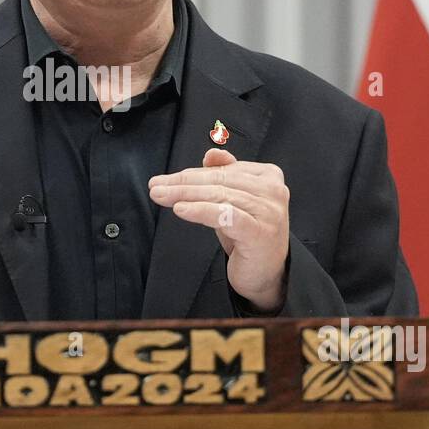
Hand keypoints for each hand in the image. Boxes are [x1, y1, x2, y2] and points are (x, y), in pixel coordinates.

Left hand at [149, 148, 289, 311]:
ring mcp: (268, 212)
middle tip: (156, 186)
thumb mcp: (235, 201)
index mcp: (268, 176)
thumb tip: (211, 154)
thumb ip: (226, 176)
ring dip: (185, 195)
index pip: (222, 170)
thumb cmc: (248, 235)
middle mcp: (272, 190)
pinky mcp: (260, 232)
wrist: (266, 274)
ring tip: (162, 196)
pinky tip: (181, 209)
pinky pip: (225, 216)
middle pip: (219, 181)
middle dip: (183, 183)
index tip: (164, 179)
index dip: (190, 174)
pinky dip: (200, 210)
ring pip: (219, 196)